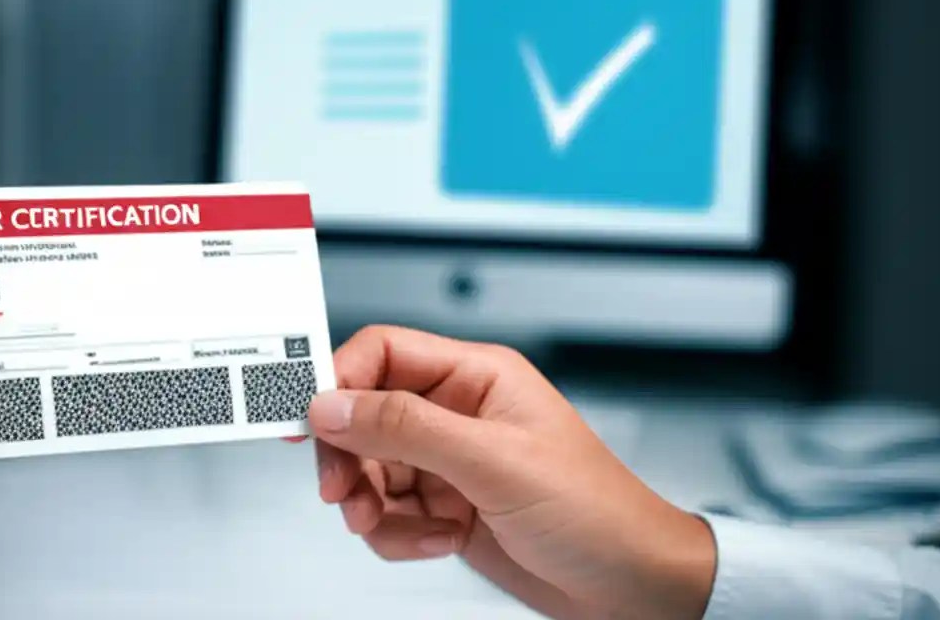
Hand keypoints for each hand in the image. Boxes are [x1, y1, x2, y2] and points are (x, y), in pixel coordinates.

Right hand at [307, 326, 715, 619]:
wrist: (630, 586)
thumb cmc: (595, 512)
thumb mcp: (493, 462)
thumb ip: (405, 428)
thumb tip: (333, 405)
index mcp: (476, 377)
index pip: (383, 353)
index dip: (339, 381)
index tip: (309, 423)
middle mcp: (457, 413)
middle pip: (364, 416)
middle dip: (349, 459)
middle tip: (343, 493)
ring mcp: (449, 463)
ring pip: (369, 470)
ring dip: (373, 505)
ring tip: (401, 528)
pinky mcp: (445, 506)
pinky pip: (387, 512)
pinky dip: (399, 534)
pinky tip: (438, 541)